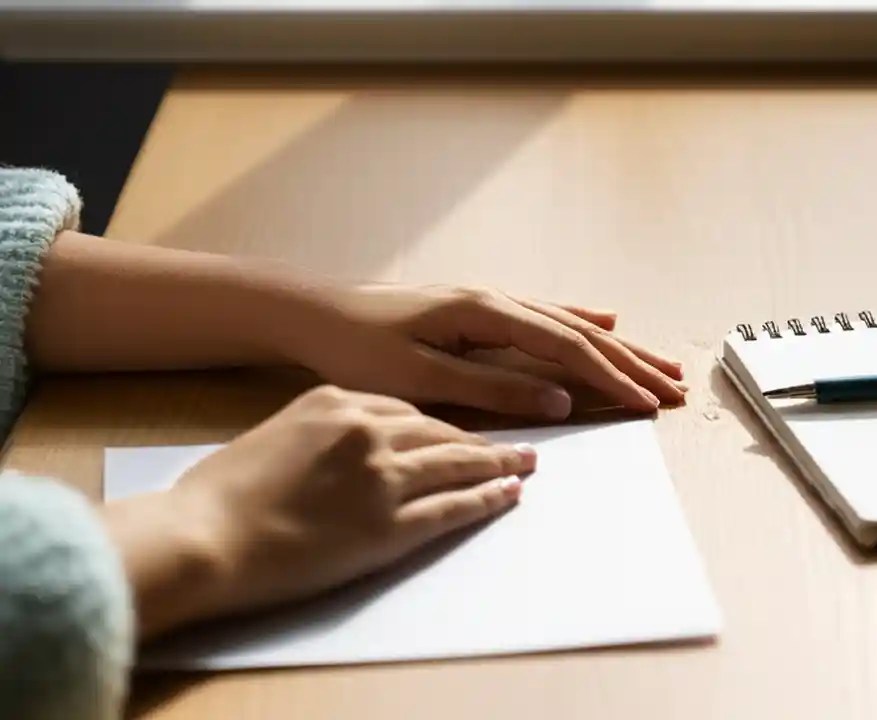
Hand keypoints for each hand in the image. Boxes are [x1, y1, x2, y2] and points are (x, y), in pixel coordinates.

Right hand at [107, 385, 533, 637]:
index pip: (407, 410)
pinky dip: (485, 500)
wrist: (204, 536)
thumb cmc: (221, 492)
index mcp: (337, 401)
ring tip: (526, 465)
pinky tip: (507, 495)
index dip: (441, 425)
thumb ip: (321, 432)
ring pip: (457, 464)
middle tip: (516, 444)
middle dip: (482, 439)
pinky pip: (452, 508)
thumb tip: (348, 447)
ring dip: (498, 465)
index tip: (464, 430)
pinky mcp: (389, 526)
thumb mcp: (274, 435)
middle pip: (442, 432)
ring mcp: (383, 478)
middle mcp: (369, 431)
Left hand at [291, 285, 686, 419]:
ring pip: (572, 324)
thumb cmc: (359, 349)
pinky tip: (607, 319)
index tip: (650, 401)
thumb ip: (493, 389)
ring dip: (619, 345)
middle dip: (633, 361)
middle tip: (677, 386)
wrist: (317, 314)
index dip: (613, 376)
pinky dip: (585, 322)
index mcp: (488, 315)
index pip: (567, 349)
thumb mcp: (422, 378)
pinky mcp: (482, 312)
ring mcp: (493, 304)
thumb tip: (559, 401)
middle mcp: (499, 302)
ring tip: (660, 361)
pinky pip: (549, 316)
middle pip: (582, 333)